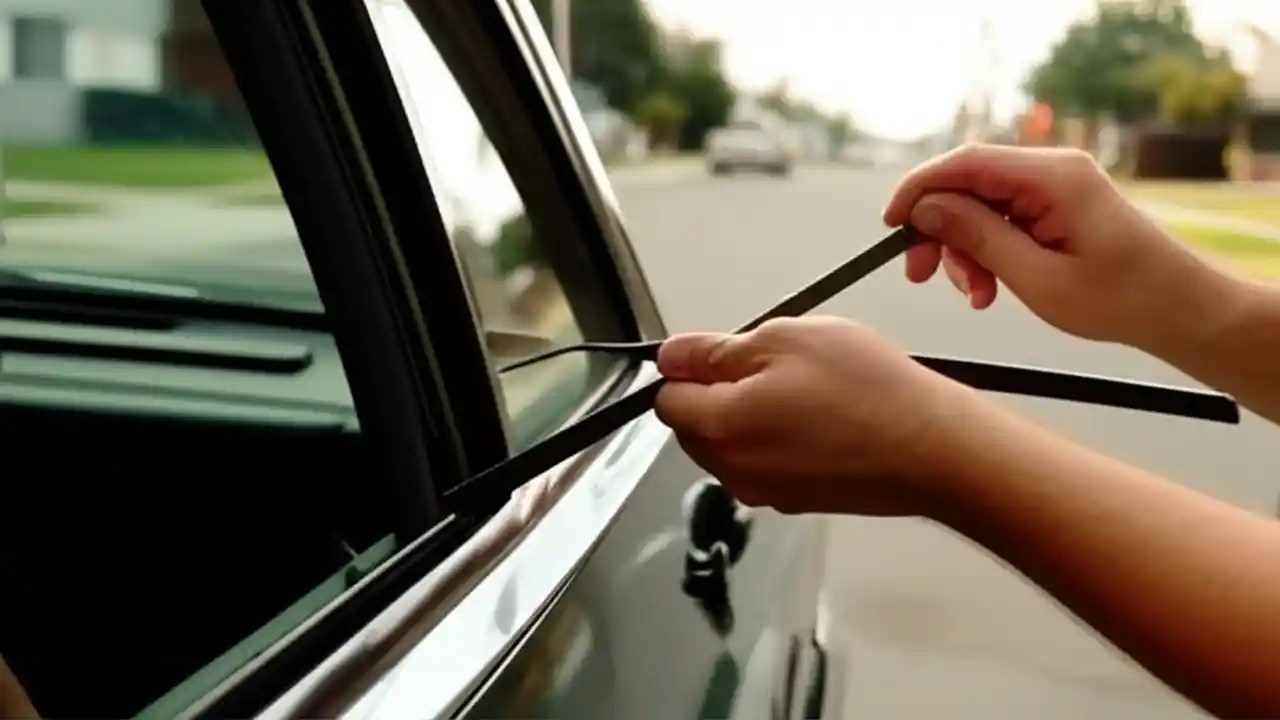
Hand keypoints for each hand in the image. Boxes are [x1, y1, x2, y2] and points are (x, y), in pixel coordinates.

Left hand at [652, 316, 978, 515]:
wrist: (933, 451)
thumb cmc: (868, 392)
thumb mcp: (785, 339)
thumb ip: (716, 350)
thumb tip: (672, 356)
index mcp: (717, 427)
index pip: (667, 398)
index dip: (691, 368)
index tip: (725, 351)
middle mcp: (732, 470)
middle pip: (696, 426)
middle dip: (721, 393)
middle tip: (779, 365)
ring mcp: (766, 491)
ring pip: (734, 444)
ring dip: (754, 415)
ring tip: (810, 390)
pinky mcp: (798, 501)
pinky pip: (770, 462)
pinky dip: (784, 439)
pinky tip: (827, 418)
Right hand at [883, 144, 1234, 351]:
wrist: (1178, 309)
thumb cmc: (1119, 299)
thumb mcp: (1037, 277)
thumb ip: (977, 238)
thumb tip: (925, 208)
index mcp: (1053, 177)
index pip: (965, 163)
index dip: (919, 189)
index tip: (890, 226)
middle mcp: (1052, 170)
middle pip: (967, 185)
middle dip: (938, 231)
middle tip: (918, 275)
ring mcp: (1054, 187)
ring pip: (978, 206)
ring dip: (962, 250)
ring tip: (975, 295)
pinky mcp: (1054, 205)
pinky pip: (1000, 218)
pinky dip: (984, 252)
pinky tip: (989, 288)